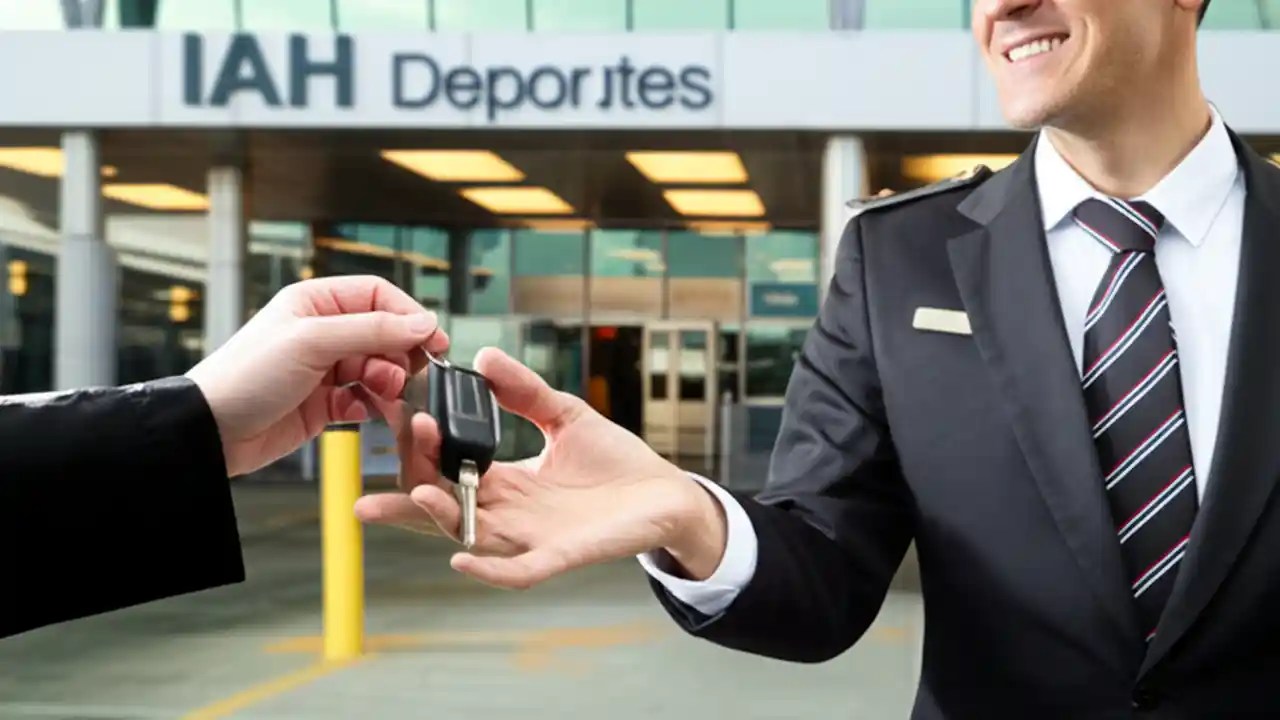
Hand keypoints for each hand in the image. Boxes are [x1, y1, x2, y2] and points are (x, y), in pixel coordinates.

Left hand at [185, 275, 447, 476]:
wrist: (211, 431)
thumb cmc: (246, 375)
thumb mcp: (312, 342)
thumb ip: (371, 330)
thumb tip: (422, 323)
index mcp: (315, 303)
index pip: (379, 296)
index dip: (408, 316)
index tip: (433, 340)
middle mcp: (322, 332)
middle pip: (384, 335)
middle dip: (400, 355)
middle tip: (406, 375)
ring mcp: (323, 369)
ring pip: (378, 369)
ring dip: (388, 383)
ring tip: (385, 396)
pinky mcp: (322, 404)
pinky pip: (363, 400)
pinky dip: (370, 407)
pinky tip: (362, 413)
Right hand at [353, 347, 728, 588]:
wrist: (667, 494)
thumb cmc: (616, 462)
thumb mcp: (565, 415)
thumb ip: (525, 391)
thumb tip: (485, 357)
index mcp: (505, 481)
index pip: (446, 470)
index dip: (423, 450)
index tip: (403, 418)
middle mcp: (509, 513)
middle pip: (443, 507)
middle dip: (410, 490)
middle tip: (391, 462)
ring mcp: (532, 537)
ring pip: (471, 534)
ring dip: (439, 519)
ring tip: (417, 494)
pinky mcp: (562, 554)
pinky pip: (519, 570)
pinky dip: (489, 571)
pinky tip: (461, 558)